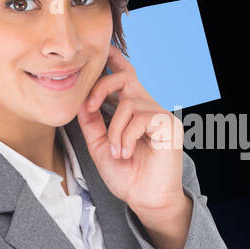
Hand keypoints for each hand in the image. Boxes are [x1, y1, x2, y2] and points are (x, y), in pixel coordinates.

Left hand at [77, 44, 185, 215]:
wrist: (145, 199)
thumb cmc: (126, 175)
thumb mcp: (100, 146)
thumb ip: (92, 123)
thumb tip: (81, 101)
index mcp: (132, 110)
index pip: (125, 76)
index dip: (114, 61)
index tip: (101, 49)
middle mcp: (148, 107)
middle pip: (125, 77)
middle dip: (101, 87)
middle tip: (89, 108)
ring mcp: (160, 114)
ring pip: (128, 104)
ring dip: (115, 131)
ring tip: (118, 152)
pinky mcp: (168, 125)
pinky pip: (140, 118)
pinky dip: (126, 137)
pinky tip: (126, 152)